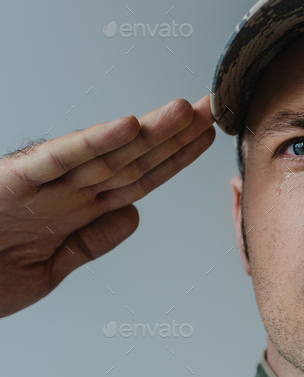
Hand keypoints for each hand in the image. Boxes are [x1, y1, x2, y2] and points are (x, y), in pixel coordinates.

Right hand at [0, 95, 214, 316]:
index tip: (204, 139)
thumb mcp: (50, 269)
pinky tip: (128, 125)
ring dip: (150, 132)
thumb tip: (133, 215)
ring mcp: (43, 186)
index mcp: (76, 210)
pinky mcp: (15, 182)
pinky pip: (61, 159)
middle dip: (174, 134)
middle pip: (133, 159)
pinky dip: (94, 142)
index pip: (137, 179)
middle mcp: (66, 192)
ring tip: (187, 110)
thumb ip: (91, 242)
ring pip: (107, 153)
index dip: (174, 159)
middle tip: (212, 107)